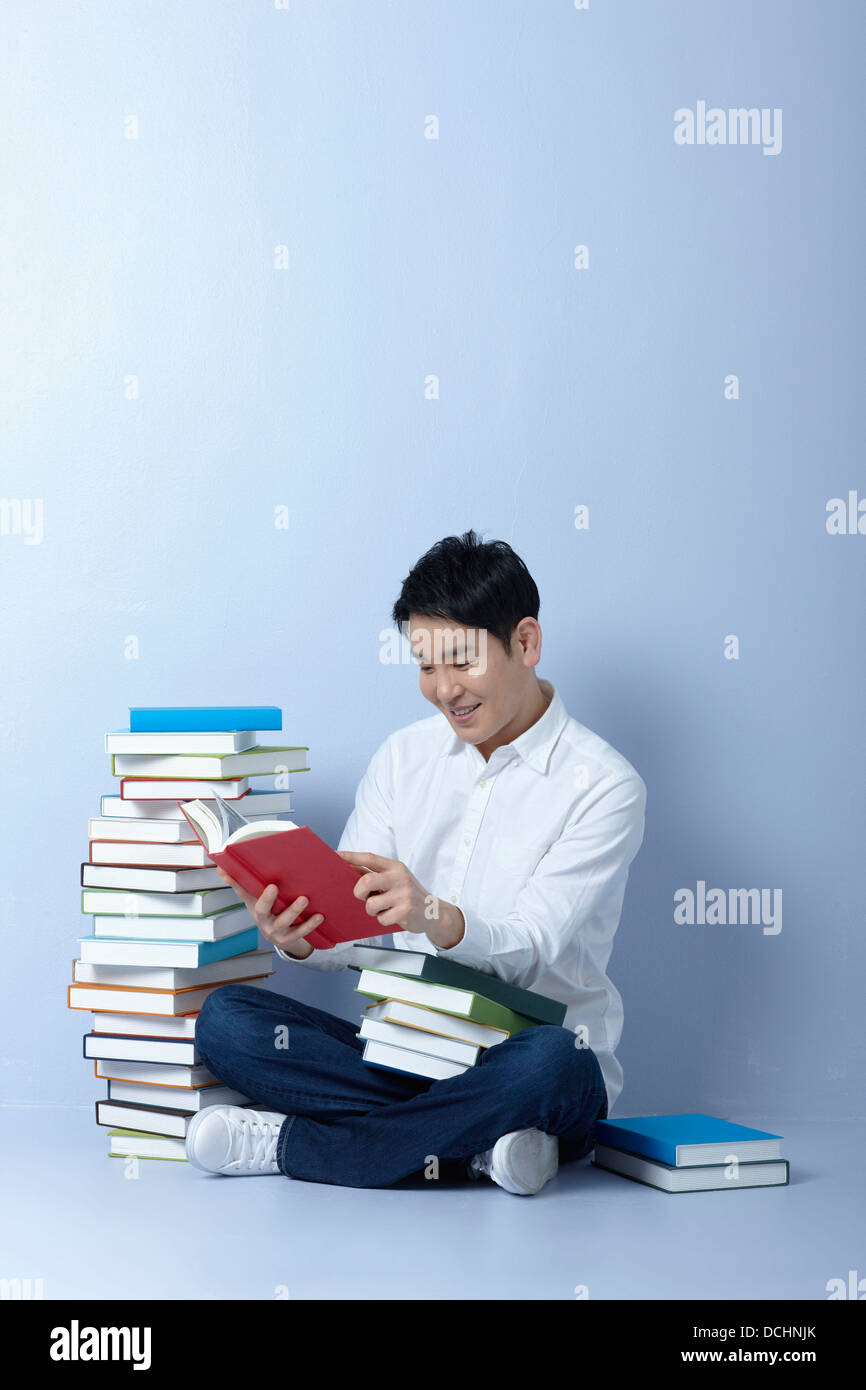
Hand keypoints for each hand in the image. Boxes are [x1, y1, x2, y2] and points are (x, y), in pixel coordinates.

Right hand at [215, 865, 318, 959]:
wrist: (280, 937)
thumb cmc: (266, 912)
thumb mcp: (253, 899)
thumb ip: (240, 884)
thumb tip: (221, 868)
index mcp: (254, 907)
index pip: (244, 894)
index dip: (238, 885)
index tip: (232, 873)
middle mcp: (263, 920)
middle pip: (262, 910)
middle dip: (267, 899)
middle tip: (273, 886)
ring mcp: (276, 931)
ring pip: (284, 922)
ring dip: (294, 911)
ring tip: (304, 899)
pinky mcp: (290, 938)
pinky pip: (300, 932)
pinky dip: (310, 925)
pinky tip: (319, 916)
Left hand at [337, 851, 464, 947]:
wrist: (433, 911)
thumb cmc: (407, 894)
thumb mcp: (394, 878)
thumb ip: (374, 874)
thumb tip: (348, 867)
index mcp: (395, 867)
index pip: (370, 858)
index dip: (351, 856)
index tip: (335, 855)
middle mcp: (400, 877)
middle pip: (366, 882)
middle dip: (358, 892)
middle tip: (363, 897)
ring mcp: (404, 894)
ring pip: (371, 904)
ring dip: (372, 910)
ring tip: (383, 908)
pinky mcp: (406, 911)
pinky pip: (381, 918)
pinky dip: (383, 920)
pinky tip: (393, 916)